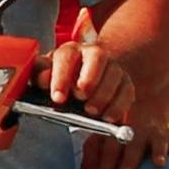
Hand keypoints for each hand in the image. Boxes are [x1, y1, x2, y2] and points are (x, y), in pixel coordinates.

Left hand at [40, 33, 149, 168]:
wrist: (83, 78)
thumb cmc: (60, 80)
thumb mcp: (45, 76)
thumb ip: (40, 76)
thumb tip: (42, 80)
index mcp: (70, 51)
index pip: (66, 57)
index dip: (61, 77)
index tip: (58, 98)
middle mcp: (93, 54)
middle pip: (97, 57)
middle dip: (89, 79)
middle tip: (80, 97)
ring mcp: (112, 67)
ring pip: (115, 73)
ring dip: (103, 94)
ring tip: (92, 111)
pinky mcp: (125, 82)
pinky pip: (127, 91)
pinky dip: (118, 106)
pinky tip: (108, 117)